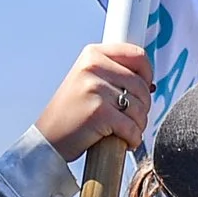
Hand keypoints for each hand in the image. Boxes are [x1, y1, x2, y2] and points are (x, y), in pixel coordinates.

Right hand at [35, 43, 152, 161]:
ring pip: (140, 108)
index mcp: (93, 54)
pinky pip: (132, 127)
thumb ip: (115, 74)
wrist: (47, 140)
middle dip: (143, 107)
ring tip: (123, 131)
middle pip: (142, 86)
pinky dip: (132, 139)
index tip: (143, 90)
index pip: (137, 56)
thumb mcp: (88, 81)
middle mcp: (93, 66)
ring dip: (138, 125)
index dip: (147, 75)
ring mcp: (95, 88)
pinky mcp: (99, 112)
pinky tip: (124, 142)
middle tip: (130, 119)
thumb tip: (150, 83)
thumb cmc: (72, 114)